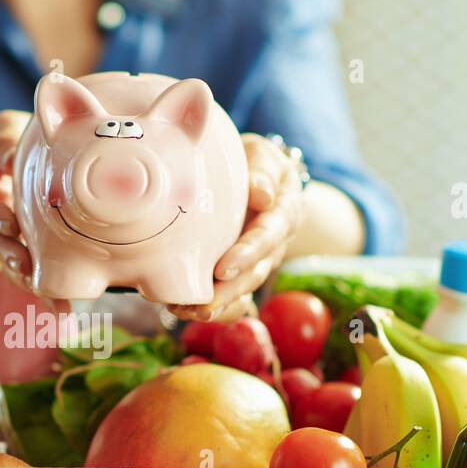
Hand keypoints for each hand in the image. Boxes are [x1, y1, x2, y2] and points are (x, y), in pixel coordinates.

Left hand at [168, 133, 306, 323]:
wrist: (254, 177)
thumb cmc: (254, 164)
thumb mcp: (262, 155)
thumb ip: (263, 169)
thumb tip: (261, 193)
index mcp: (284, 212)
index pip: (269, 235)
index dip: (247, 253)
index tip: (222, 268)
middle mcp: (274, 244)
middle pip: (256, 273)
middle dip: (229, 291)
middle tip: (202, 304)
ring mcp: (258, 263)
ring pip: (243, 292)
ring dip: (217, 306)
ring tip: (186, 313)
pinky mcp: (240, 275)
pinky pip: (233, 300)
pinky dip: (212, 310)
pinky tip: (183, 311)